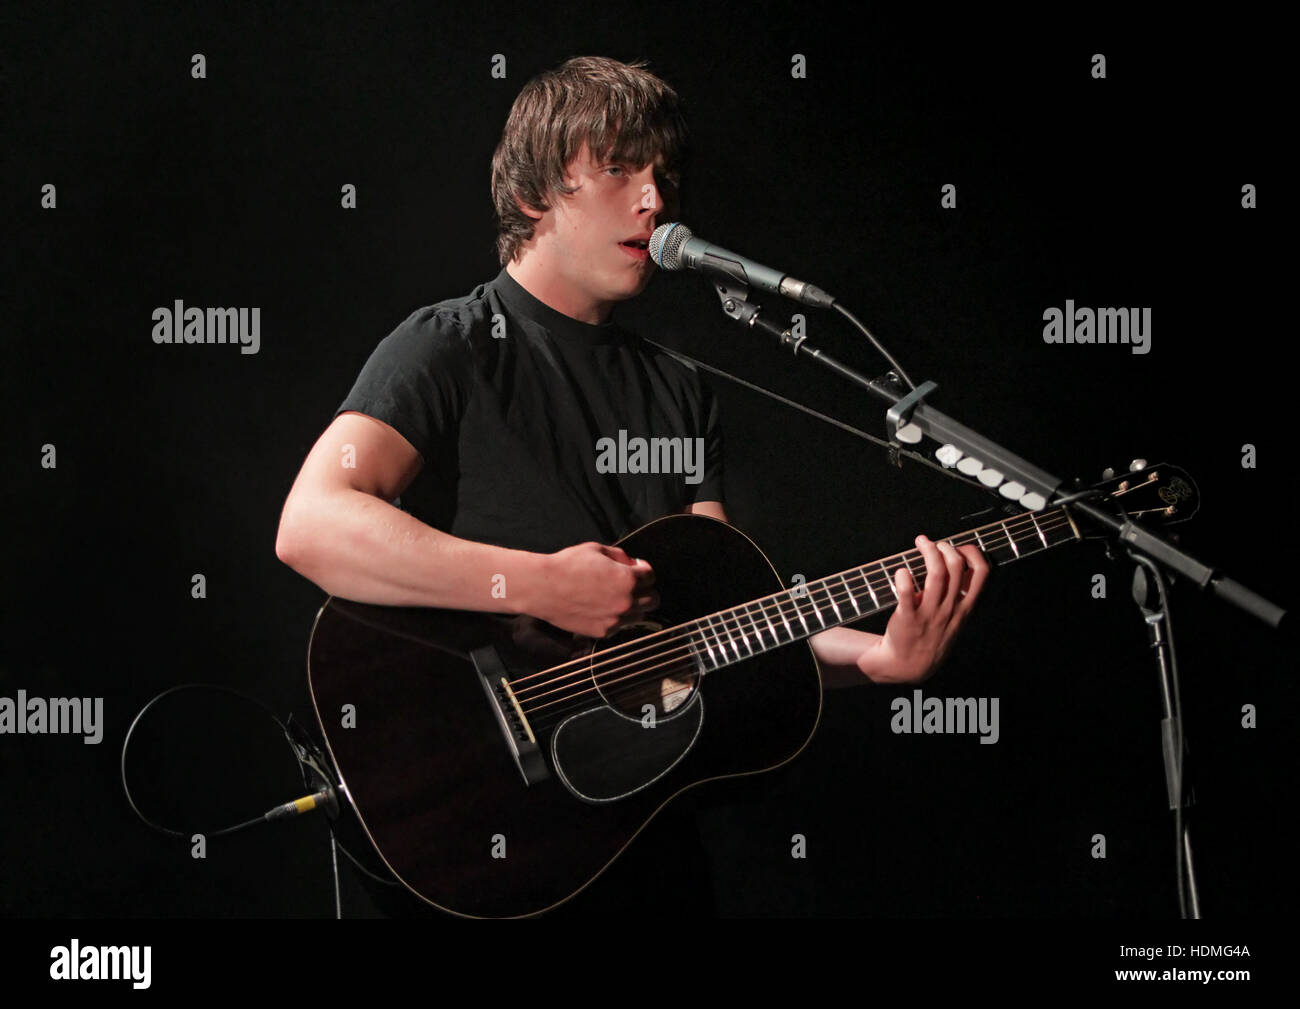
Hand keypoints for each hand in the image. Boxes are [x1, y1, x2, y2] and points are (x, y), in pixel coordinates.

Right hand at [529, 542, 658, 638]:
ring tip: (615, 597)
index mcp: (628, 579)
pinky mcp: (603, 631)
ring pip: (640, 615)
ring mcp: (616, 619)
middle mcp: (626, 602)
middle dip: (645, 590)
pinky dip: (616, 618)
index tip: (635, 569)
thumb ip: (620, 556)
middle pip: (653, 599)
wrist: (544, 588)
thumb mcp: (597, 549)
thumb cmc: (568, 565)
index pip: (651, 576)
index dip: (643, 570)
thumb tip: (633, 564)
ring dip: (633, 606)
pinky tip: (601, 608)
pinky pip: (619, 626)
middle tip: (631, 585)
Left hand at [858, 534, 988, 683]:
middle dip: (946, 548)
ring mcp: (930, 613)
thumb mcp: (957, 620)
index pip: (982, 574)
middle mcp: (949, 608)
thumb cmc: (932, 636)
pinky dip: (904, 577)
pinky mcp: (908, 617)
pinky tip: (902, 571)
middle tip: (934, 545)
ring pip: (936, 574)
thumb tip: (958, 563)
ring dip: (928, 552)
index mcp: (964, 607)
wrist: (910, 665)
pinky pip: (907, 592)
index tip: (960, 547)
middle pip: (956, 567)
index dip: (973, 553)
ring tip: (921, 543)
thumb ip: (960, 596)